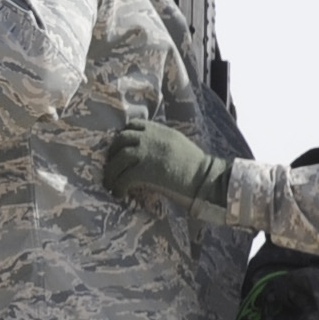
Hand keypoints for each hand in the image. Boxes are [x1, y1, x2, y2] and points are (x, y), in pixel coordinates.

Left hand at [101, 120, 233, 209]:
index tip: (120, 150)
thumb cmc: (197, 168)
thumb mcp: (178, 146)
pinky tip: (119, 194)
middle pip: (121, 139)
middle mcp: (151, 137)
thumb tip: (145, 154)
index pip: (134, 125)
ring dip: (111, 173)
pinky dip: (118, 186)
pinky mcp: (146, 170)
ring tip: (110, 185)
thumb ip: (161, 144)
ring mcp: (148, 152)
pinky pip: (123, 177)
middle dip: (112, 154)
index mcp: (161, 130)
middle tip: (111, 168)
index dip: (123, 138)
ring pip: (118, 158)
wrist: (207, 179)